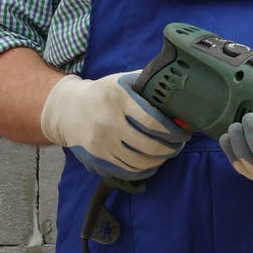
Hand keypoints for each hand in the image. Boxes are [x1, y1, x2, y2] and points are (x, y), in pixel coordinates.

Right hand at [40, 71, 190, 181]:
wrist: (68, 110)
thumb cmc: (104, 93)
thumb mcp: (122, 80)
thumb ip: (148, 84)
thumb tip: (178, 92)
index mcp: (119, 99)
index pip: (153, 121)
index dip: (173, 131)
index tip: (184, 132)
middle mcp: (109, 123)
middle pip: (150, 145)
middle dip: (171, 148)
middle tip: (179, 144)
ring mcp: (102, 144)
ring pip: (140, 162)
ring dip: (160, 160)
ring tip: (168, 153)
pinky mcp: (97, 159)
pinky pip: (127, 171)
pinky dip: (145, 170)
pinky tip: (152, 163)